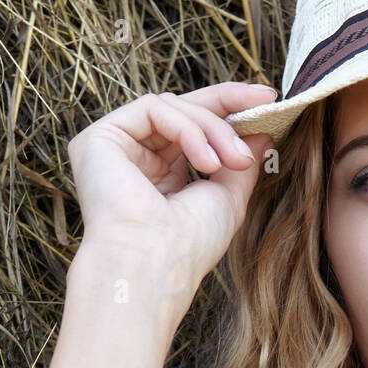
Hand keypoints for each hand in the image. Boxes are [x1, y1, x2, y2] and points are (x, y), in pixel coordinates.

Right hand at [67, 81, 276, 293]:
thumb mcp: (227, 197)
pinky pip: (154, 109)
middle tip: (264, 107)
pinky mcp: (99, 138)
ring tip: (235, 161)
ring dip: (214, 129)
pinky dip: (189, 129)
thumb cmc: (189, 247)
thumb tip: (262, 131)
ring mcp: (115, 148)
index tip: (268, 101)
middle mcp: (134, 159)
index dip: (229, 109)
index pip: (193, 130)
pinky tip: (207, 162)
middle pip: (183, 110)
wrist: (155, 266)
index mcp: (160, 177)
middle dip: (228, 106)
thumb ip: (240, 162)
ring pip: (173, 108)